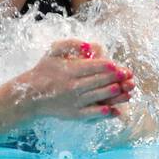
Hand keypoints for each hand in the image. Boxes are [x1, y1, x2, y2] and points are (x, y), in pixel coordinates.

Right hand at [11, 39, 135, 120]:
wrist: (30, 95)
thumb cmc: (44, 70)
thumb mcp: (53, 52)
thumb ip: (70, 44)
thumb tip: (88, 45)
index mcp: (69, 70)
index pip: (91, 67)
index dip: (106, 66)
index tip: (117, 64)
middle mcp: (73, 86)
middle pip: (98, 81)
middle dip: (115, 78)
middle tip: (128, 76)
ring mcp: (74, 101)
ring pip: (98, 96)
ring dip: (115, 94)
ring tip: (128, 90)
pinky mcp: (74, 114)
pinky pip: (91, 114)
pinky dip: (104, 113)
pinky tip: (115, 110)